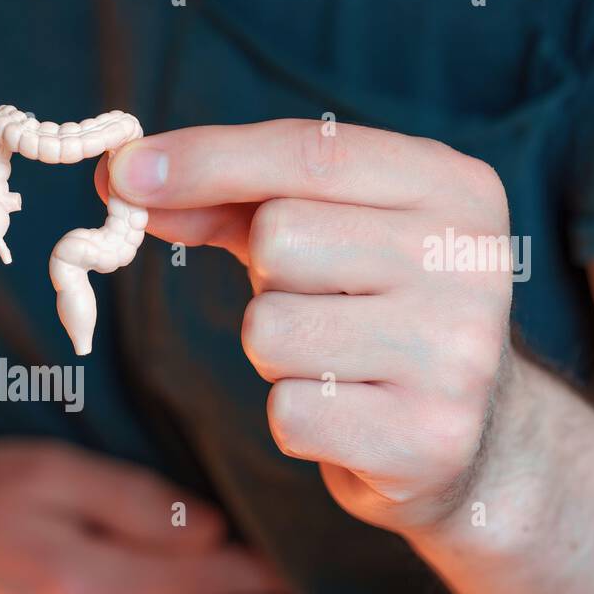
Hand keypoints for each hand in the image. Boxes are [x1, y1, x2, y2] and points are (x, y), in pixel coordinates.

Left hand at [100, 119, 512, 533]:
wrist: (470, 443)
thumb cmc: (372, 316)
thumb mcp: (323, 237)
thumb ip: (230, 200)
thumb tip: (122, 179)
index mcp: (454, 189)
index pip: (311, 151)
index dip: (207, 159)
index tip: (122, 172)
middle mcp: (470, 262)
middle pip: (281, 240)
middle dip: (268, 281)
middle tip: (320, 308)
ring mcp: (457, 354)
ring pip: (272, 331)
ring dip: (276, 355)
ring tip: (336, 363)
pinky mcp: (427, 439)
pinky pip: (288, 412)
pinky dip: (295, 417)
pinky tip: (347, 415)